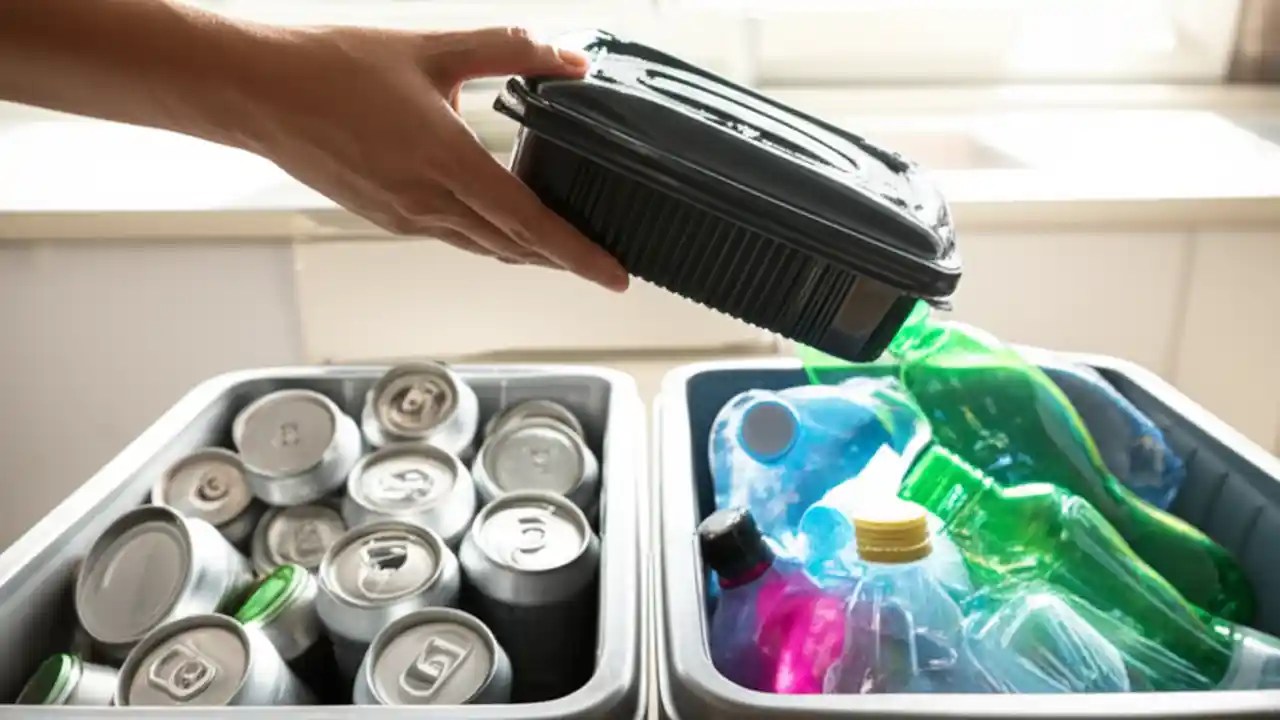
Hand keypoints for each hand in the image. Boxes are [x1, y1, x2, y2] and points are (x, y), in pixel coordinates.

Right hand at [247, 26, 628, 291]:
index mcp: (445, 163)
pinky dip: (487, 236)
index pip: (530, 223)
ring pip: (482, 245)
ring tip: (564, 249)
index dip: (579, 254)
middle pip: (514, 246)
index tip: (616, 276)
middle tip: (604, 264)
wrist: (256, 94)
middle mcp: (426, 203)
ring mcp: (403, 216)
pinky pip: (451, 235)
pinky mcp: (385, 216)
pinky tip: (500, 223)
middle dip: (563, 258)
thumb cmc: (333, 68)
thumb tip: (568, 59)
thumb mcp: (431, 49)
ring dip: (526, 251)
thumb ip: (507, 50)